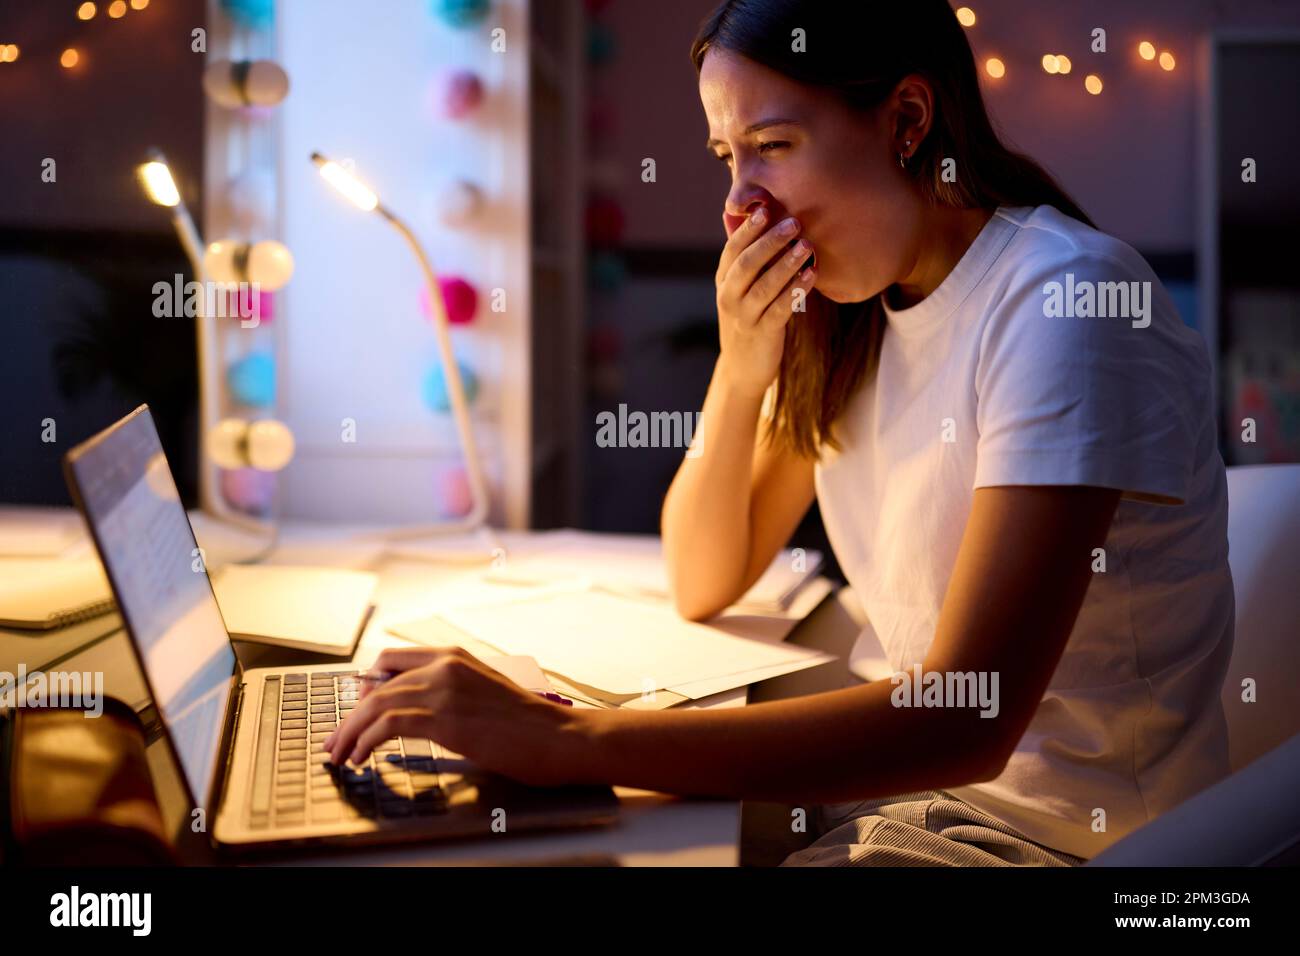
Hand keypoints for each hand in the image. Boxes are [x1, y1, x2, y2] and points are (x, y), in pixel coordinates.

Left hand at [323, 646, 594, 787]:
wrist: (557, 736)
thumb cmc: (528, 723)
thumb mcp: (483, 694)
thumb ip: (449, 695)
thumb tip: (415, 714)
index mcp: (454, 656)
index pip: (391, 659)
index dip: (365, 684)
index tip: (355, 709)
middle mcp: (444, 666)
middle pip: (377, 685)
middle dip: (349, 716)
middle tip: (335, 741)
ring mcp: (443, 689)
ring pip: (376, 704)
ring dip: (350, 732)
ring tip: (340, 755)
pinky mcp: (444, 718)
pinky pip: (388, 725)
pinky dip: (366, 741)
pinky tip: (362, 757)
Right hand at [714, 206, 816, 398]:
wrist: (742, 368)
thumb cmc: (749, 318)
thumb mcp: (741, 289)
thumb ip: (750, 259)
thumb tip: (757, 218)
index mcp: (724, 280)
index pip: (733, 249)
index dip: (748, 229)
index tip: (766, 209)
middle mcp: (729, 296)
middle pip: (747, 264)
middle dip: (770, 242)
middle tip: (794, 223)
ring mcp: (744, 316)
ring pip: (764, 286)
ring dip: (786, 264)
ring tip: (807, 246)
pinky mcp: (762, 333)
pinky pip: (780, 309)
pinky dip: (796, 290)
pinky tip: (812, 275)